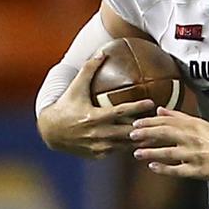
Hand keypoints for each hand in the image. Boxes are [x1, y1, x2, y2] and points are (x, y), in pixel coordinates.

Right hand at [38, 52, 153, 157]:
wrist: (50, 131)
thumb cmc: (65, 106)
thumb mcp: (76, 87)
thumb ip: (89, 70)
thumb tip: (102, 52)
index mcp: (94, 117)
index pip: (121, 112)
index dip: (137, 108)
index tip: (152, 103)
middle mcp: (98, 134)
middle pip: (128, 132)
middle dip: (144, 127)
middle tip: (159, 119)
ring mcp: (98, 147)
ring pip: (125, 145)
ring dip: (139, 139)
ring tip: (155, 132)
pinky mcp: (97, 155)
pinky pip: (117, 151)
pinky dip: (128, 146)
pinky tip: (140, 142)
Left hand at [132, 106, 208, 179]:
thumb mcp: (199, 124)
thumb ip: (178, 117)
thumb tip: (160, 110)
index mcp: (193, 126)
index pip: (167, 121)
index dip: (150, 122)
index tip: (136, 123)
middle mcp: (192, 139)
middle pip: (165, 134)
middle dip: (146, 134)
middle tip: (132, 135)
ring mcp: (193, 155)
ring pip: (168, 152)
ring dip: (151, 152)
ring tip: (137, 153)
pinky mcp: (196, 170)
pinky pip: (177, 170)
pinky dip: (164, 168)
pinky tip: (152, 167)